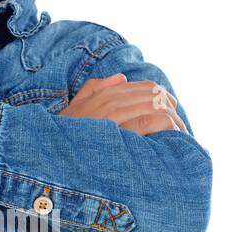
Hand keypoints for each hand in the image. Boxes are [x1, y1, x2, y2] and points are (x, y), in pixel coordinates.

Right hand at [62, 73, 188, 135]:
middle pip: (153, 94)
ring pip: (155, 105)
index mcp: (103, 94)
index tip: (170, 112)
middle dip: (171, 107)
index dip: (161, 97)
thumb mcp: (74, 106)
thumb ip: (94, 88)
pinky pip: (150, 121)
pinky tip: (171, 135)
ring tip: (180, 134)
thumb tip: (120, 78)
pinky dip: (166, 125)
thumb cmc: (63, 133)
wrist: (51, 153)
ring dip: (173, 118)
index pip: (143, 87)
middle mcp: (109, 101)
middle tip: (180, 126)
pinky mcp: (118, 132)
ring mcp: (113, 115)